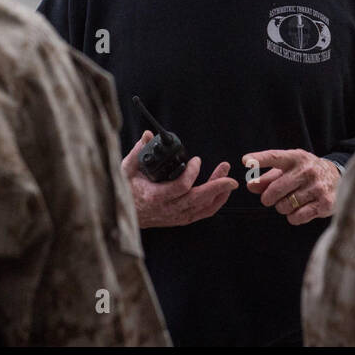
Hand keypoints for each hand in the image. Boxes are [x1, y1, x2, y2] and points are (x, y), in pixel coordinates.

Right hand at [121, 130, 237, 228]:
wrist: (126, 215)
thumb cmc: (126, 191)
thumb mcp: (126, 170)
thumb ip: (137, 152)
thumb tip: (147, 135)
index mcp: (155, 197)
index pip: (181, 187)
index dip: (192, 173)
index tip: (196, 160)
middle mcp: (169, 209)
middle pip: (198, 198)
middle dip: (216, 184)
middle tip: (226, 168)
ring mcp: (177, 216)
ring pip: (204, 207)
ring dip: (219, 192)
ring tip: (228, 177)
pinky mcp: (182, 219)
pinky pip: (203, 213)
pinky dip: (215, 203)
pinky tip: (222, 191)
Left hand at [242, 149, 341, 224]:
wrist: (337, 177)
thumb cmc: (305, 172)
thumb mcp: (288, 169)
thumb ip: (268, 177)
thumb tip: (250, 185)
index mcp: (296, 158)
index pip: (275, 157)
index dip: (259, 159)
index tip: (246, 161)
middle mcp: (307, 170)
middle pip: (275, 190)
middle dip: (268, 198)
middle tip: (270, 198)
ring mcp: (317, 187)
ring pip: (284, 206)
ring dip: (282, 207)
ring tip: (291, 201)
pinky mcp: (324, 203)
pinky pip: (297, 217)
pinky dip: (293, 217)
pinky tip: (300, 209)